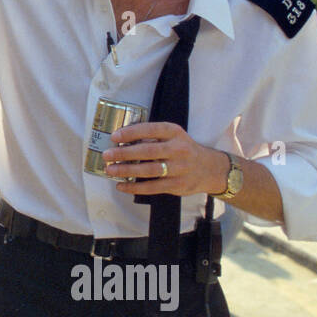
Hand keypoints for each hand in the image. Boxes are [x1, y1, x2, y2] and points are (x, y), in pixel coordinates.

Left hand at [103, 121, 228, 196]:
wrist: (209, 168)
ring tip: (110, 170)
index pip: (151, 129)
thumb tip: (120, 141)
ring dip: (127, 171)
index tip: (114, 136)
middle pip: (148, 151)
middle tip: (107, 155)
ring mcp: (180, 169)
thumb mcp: (173, 137)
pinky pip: (153, 187)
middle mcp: (179, 149)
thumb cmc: (182, 149)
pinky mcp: (178, 185)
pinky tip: (121, 185)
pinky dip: (135, 187)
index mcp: (175, 133)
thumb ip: (152, 137)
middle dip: (125, 153)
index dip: (132, 132)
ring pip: (150, 170)